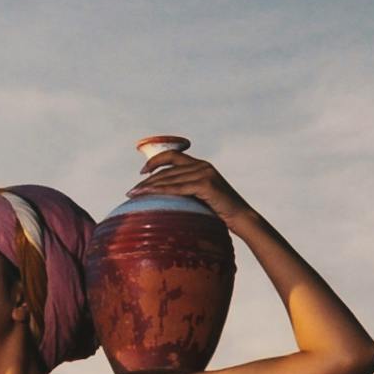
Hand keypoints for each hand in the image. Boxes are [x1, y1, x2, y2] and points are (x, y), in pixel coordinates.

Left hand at [132, 136, 251, 226]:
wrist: (241, 217)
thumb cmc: (220, 212)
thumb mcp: (201, 197)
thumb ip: (186, 191)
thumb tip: (165, 198)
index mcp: (201, 165)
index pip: (174, 156)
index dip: (156, 161)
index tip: (142, 171)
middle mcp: (202, 165)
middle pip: (167, 170)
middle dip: (147, 180)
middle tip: (132, 191)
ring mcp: (204, 173)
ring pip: (170, 178)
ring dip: (149, 187)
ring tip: (134, 194)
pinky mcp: (205, 184)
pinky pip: (177, 188)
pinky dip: (160, 191)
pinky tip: (148, 195)